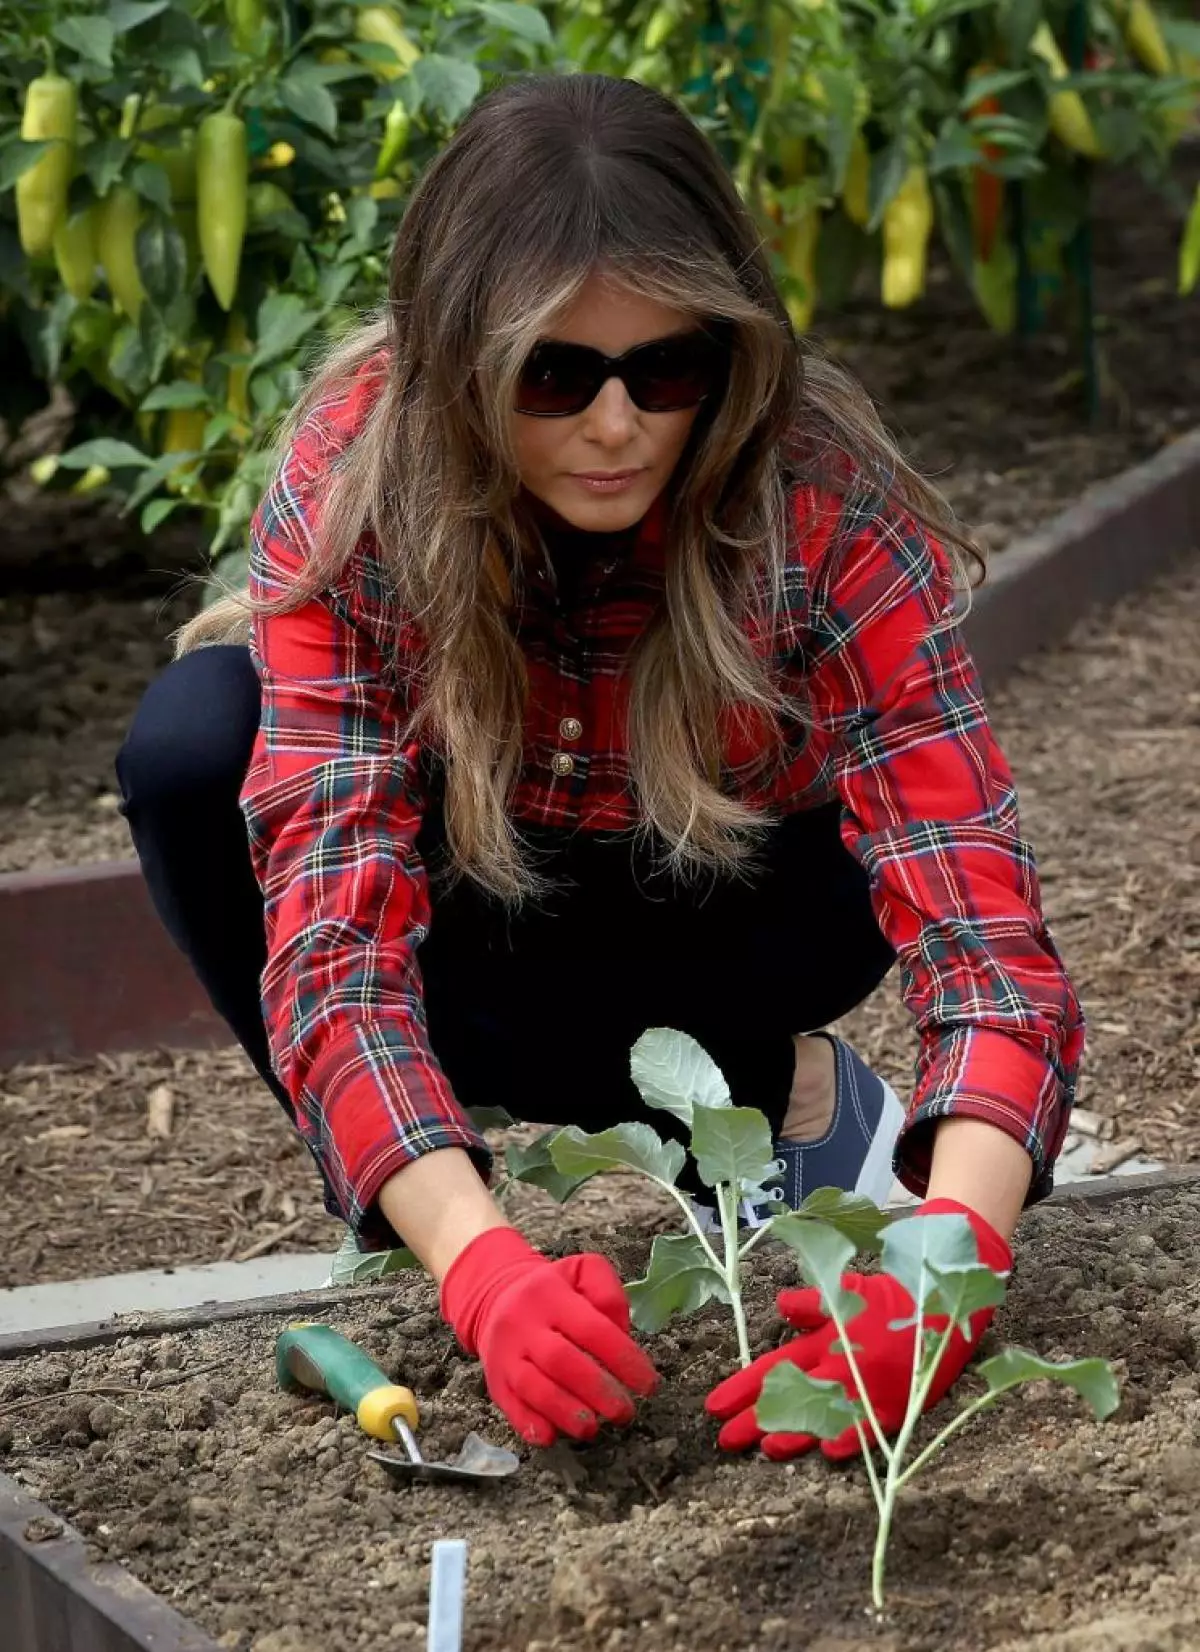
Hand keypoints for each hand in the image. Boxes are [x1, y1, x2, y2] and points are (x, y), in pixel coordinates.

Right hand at [440, 1227, 658, 1446]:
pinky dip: (529, 1425)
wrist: (495, 1296)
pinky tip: (551, 1436)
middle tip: (625, 1412)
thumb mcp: (582, 1272)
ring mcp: (506, 1353)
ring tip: (593, 1428)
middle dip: (597, 1391)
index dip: (623, 1359)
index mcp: (551, 1294)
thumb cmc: (552, 1290)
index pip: (592, 1329)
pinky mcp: (494, 1379)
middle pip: (561, 1361)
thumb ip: (608, 1294)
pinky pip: (509, 1405)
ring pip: (532, 1387)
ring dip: (565, 1412)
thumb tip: (622, 1333)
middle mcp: (524, 1322)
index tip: (648, 1384)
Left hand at [706, 1198, 1010, 1460]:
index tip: (714, 1406)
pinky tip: (830, 1453)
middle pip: (792, 1398)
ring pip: (825, 1417)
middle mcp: (843, 1367)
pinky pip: (871, 1428)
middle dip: (757, 1420)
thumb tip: (780, 1307)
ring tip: (767, 1448)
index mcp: (826, 1339)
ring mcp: (870, 1389)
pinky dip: (852, 1440)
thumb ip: (811, 1304)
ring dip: (796, 1434)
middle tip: (725, 1439)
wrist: (945, 1304)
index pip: (774, 1367)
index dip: (743, 1387)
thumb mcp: (847, 1289)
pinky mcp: (898, 1406)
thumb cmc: (890, 1298)